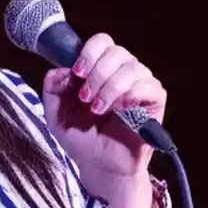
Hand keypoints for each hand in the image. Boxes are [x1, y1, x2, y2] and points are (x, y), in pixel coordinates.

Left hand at [40, 33, 166, 186]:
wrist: (99, 166)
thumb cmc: (81, 138)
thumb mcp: (55, 114)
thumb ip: (52, 88)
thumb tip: (62, 69)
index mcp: (100, 69)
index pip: (102, 42)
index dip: (89, 53)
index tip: (77, 73)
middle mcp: (123, 72)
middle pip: (117, 51)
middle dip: (97, 73)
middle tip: (85, 97)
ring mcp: (140, 85)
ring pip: (132, 67)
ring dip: (110, 87)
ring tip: (98, 109)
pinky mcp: (155, 101)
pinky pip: (149, 85)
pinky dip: (130, 94)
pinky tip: (119, 109)